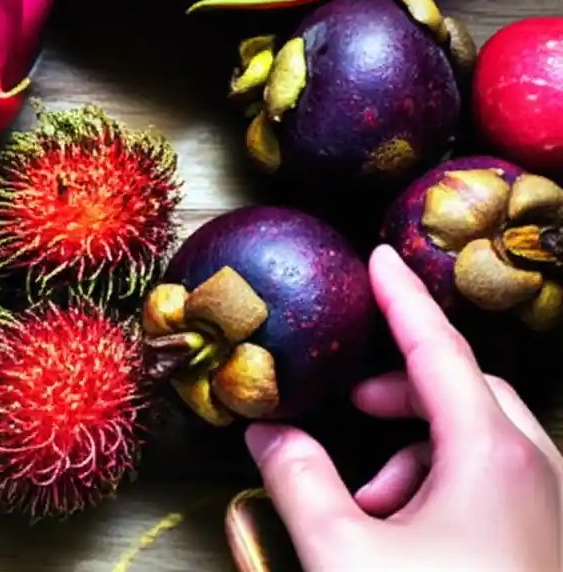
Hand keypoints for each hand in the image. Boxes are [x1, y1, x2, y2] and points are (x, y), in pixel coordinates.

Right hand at [243, 245, 562, 571]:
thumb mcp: (344, 551)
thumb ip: (297, 480)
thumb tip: (267, 434)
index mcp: (492, 455)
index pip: (438, 349)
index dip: (401, 299)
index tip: (377, 258)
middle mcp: (537, 472)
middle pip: (467, 392)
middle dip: (401, 393)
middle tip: (351, 408)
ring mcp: (550, 510)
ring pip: (482, 442)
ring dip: (416, 453)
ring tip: (368, 507)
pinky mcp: (544, 542)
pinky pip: (496, 485)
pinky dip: (443, 489)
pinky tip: (402, 540)